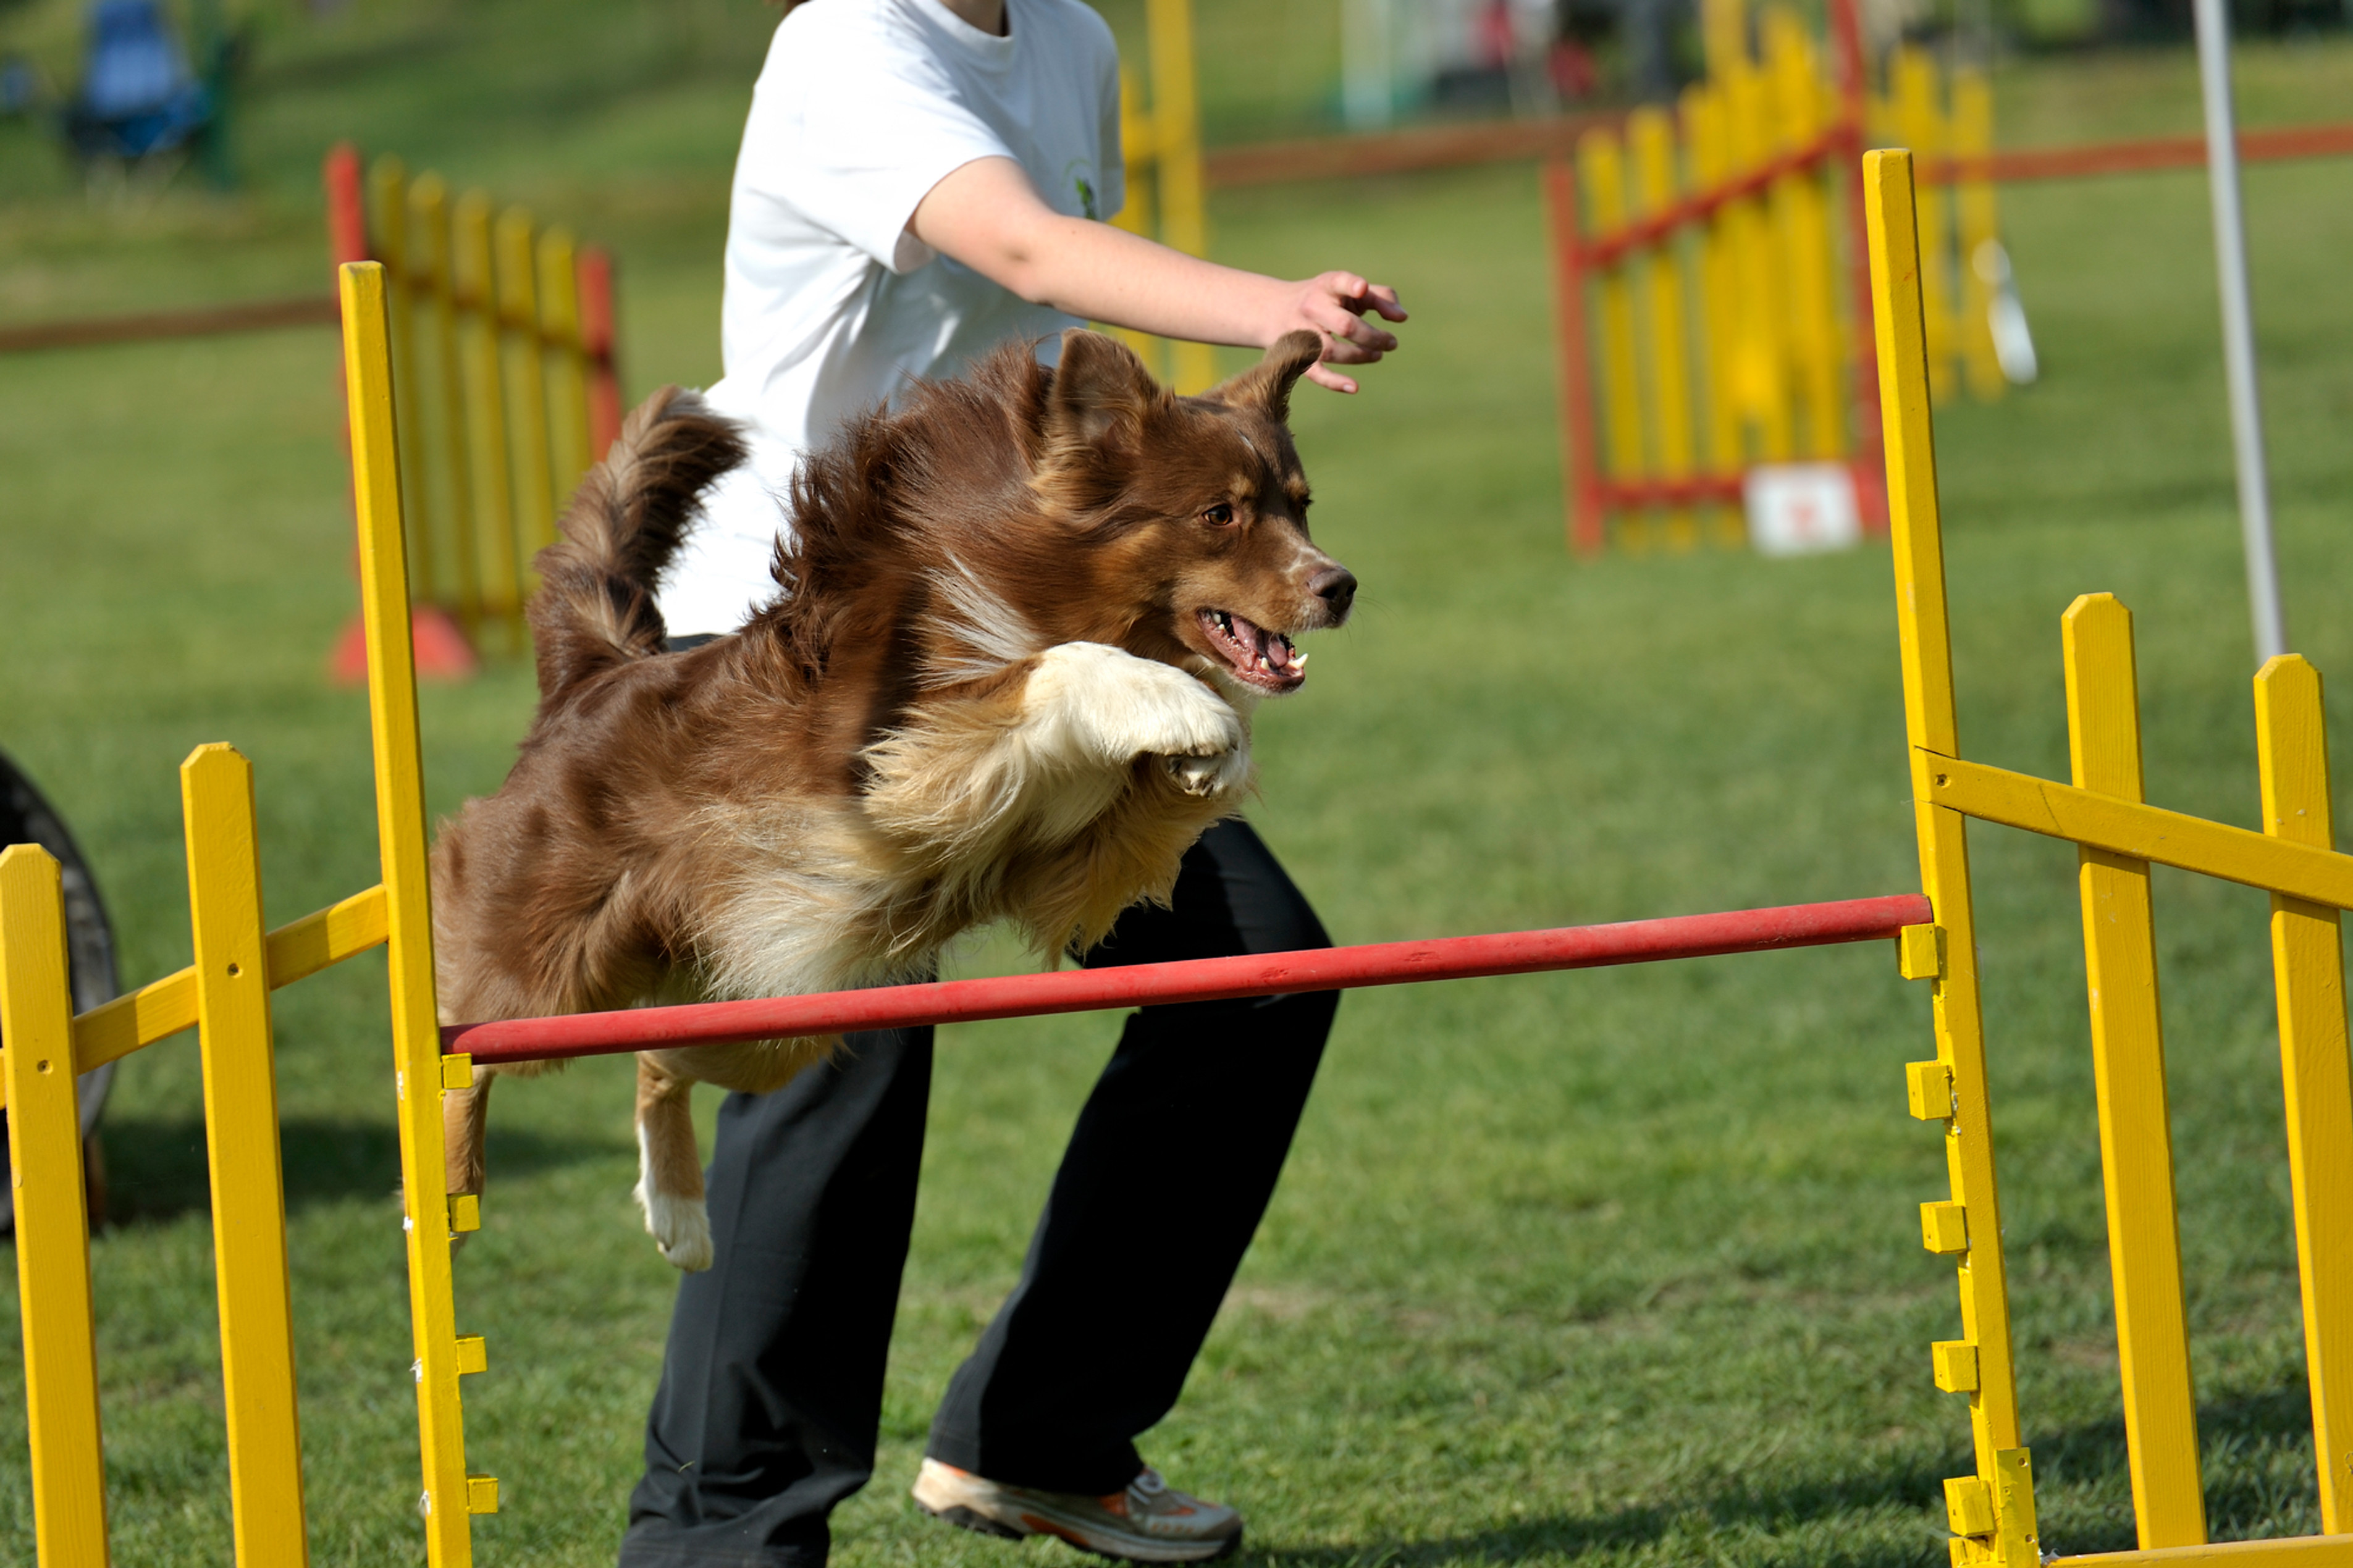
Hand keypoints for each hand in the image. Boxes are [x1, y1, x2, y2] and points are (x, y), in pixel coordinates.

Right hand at [1270, 272, 1408, 392]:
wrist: (1273, 310)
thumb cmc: (1325, 300)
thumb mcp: (1348, 290)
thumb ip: (1380, 298)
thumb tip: (1401, 318)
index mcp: (1325, 286)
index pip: (1337, 282)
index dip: (1350, 285)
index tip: (1363, 289)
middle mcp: (1311, 307)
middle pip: (1344, 325)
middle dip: (1373, 337)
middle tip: (1391, 342)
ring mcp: (1301, 333)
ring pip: (1331, 351)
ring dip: (1360, 356)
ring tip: (1378, 354)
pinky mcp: (1295, 356)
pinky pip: (1314, 372)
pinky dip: (1334, 382)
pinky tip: (1354, 387)